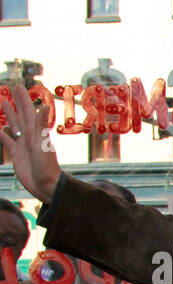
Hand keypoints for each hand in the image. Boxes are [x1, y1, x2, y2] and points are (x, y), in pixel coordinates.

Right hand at [0, 83, 60, 202]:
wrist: (46, 186)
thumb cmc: (47, 166)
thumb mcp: (43, 144)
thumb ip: (42, 125)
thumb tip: (46, 106)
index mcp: (35, 132)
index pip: (28, 111)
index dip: (23, 98)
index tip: (18, 86)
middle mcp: (29, 136)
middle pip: (21, 115)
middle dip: (16, 102)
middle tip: (10, 89)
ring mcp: (23, 145)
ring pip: (14, 125)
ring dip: (9, 114)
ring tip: (3, 103)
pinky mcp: (17, 154)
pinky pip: (8, 141)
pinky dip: (2, 134)